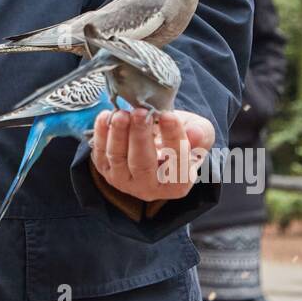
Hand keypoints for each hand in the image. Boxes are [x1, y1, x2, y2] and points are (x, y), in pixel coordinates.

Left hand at [90, 108, 214, 201]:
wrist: (154, 139)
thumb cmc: (177, 137)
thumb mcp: (197, 133)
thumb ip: (201, 133)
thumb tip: (196, 134)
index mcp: (178, 184)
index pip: (177, 164)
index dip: (173, 139)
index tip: (168, 115)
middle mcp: (149, 188)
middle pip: (142, 165)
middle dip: (140, 136)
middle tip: (140, 112)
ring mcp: (124, 181)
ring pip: (118, 159)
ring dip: (118, 134)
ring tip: (122, 113)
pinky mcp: (105, 169)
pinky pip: (100, 153)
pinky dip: (100, 134)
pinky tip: (106, 116)